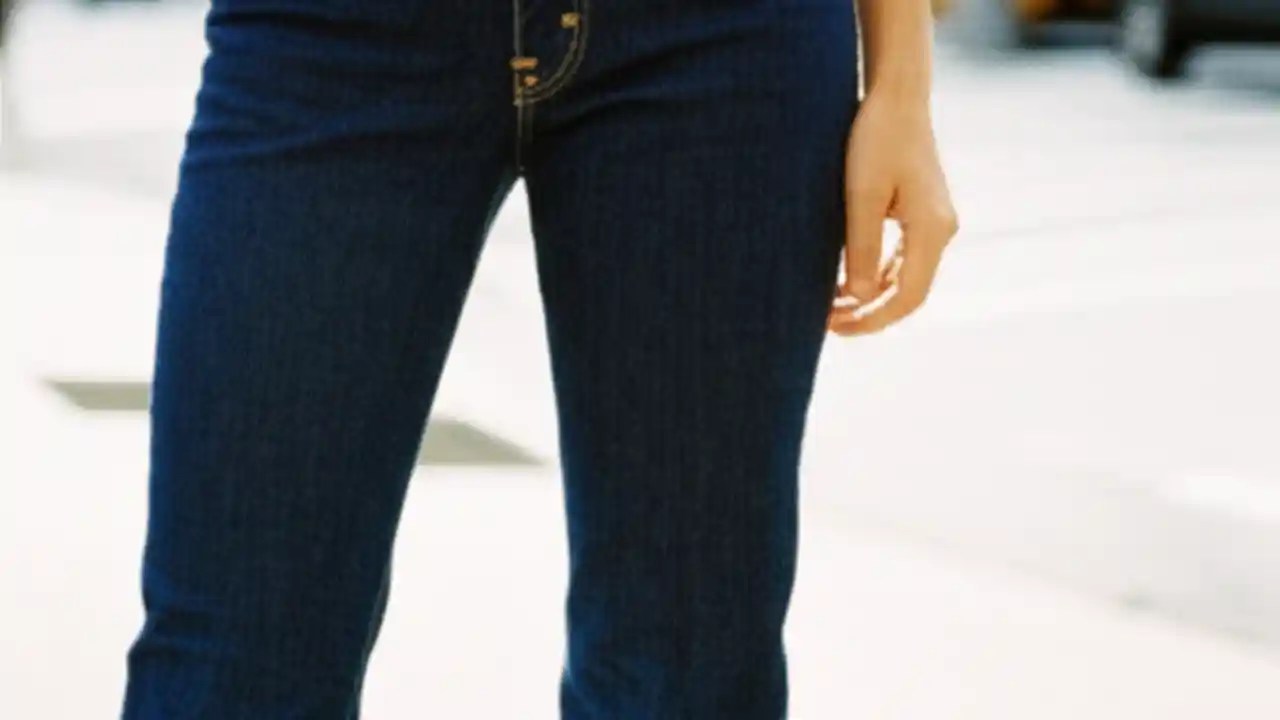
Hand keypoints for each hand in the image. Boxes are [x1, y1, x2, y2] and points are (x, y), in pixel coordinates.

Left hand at [828, 91, 958, 335]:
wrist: (897, 96)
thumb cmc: (876, 138)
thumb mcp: (862, 194)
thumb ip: (862, 247)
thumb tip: (862, 299)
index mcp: (932, 229)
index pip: (909, 297)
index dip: (874, 320)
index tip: (836, 328)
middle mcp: (941, 230)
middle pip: (909, 293)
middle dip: (870, 314)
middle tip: (826, 323)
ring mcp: (934, 222)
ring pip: (905, 278)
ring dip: (871, 297)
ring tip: (830, 307)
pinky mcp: (922, 213)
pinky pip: (902, 259)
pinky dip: (876, 276)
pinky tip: (845, 281)